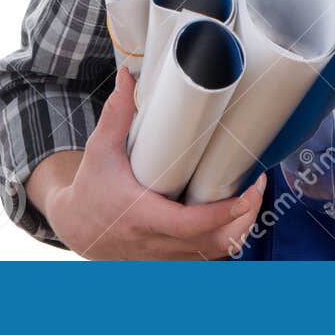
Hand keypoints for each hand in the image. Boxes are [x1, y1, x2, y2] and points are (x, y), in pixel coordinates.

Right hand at [45, 66, 266, 259]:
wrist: (75, 226)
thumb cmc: (91, 186)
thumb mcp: (100, 149)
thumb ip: (116, 114)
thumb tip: (127, 76)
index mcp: (140, 214)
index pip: (188, 225)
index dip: (222, 213)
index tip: (247, 192)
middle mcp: (154, 240)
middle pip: (211, 243)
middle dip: (243, 218)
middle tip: (258, 187)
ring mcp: (163, 255)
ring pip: (212, 254)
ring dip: (238, 229)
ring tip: (252, 197)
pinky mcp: (168, 259)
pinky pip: (204, 257)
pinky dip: (225, 239)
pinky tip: (235, 215)